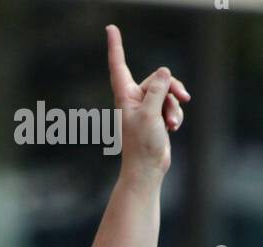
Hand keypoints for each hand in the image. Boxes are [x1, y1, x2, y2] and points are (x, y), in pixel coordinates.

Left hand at [107, 24, 189, 179]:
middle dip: (172, 89)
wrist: (147, 169)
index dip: (116, 46)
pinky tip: (173, 128)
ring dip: (174, 106)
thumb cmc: (142, 145)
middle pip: (158, 79)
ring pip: (167, 92)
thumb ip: (157, 90)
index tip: (111, 28)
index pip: (119, 66)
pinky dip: (175, 114)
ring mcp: (145, 107)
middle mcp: (133, 99)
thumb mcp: (150, 113)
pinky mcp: (155, 116)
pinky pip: (171, 104)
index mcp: (124, 96)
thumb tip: (164, 72)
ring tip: (172, 123)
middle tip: (184, 98)